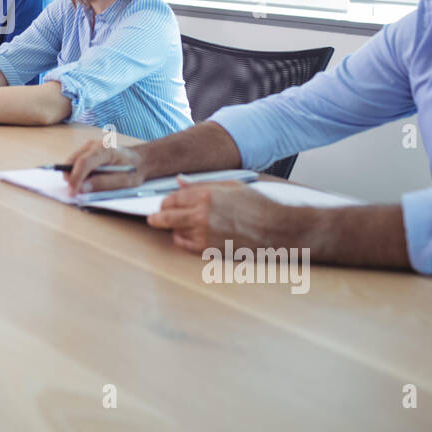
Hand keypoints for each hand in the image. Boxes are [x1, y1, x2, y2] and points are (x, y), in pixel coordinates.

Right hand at [63, 142, 146, 194]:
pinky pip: (75, 163)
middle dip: (71, 179)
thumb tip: (82, 188)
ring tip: (83, 188)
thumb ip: (102, 184)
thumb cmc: (134, 170)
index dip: (75, 179)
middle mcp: (93, 145)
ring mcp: (88, 147)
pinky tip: (87, 181)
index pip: (84, 163)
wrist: (139, 160)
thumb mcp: (123, 181)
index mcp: (105, 149)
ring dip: (73, 177)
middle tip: (74, 194)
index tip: (72, 193)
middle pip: (72, 161)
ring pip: (71, 163)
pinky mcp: (86, 151)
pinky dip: (76, 174)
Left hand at [148, 180, 290, 253]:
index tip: (165, 203)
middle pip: (166, 216)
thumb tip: (179, 181)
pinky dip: (182, 240)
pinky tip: (188, 235)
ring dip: (174, 228)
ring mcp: (204, 234)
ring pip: (174, 231)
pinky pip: (185, 245)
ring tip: (180, 225)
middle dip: (158, 216)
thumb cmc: (257, 204)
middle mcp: (202, 214)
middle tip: (154, 217)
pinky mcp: (209, 250)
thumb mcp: (230, 185)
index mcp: (206, 195)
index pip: (173, 198)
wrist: (277, 228)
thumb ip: (200, 184)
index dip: (166, 201)